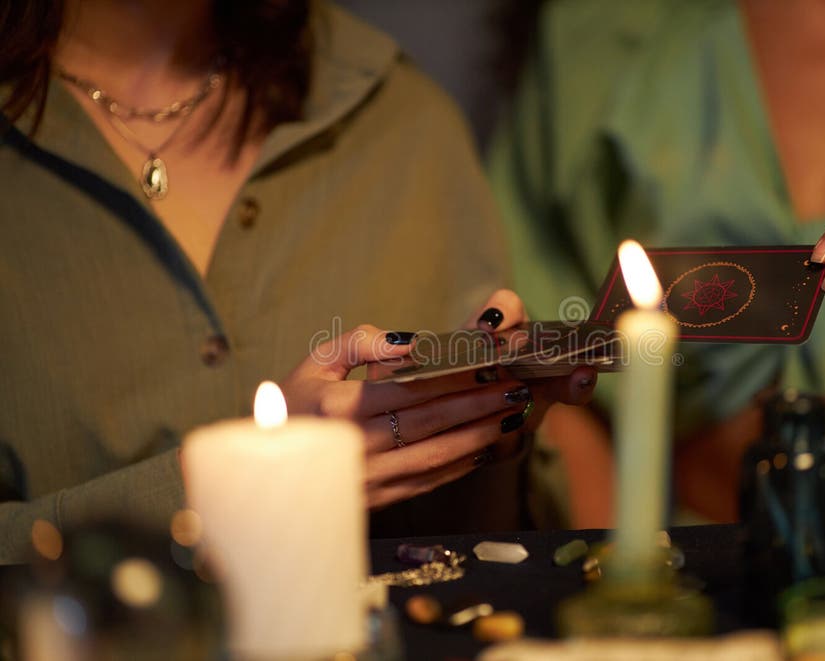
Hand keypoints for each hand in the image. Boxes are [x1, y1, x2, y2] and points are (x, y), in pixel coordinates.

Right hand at [279, 289, 596, 509]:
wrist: (260, 474)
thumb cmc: (290, 408)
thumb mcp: (314, 364)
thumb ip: (359, 345)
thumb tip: (408, 342)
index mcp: (337, 409)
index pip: (410, 391)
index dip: (454, 379)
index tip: (490, 367)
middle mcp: (354, 447)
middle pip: (430, 424)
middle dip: (479, 406)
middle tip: (517, 389)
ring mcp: (366, 479)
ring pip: (434, 457)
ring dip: (478, 437)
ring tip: (511, 414)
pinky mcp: (376, 500)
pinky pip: (426, 481)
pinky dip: (459, 464)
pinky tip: (485, 446)